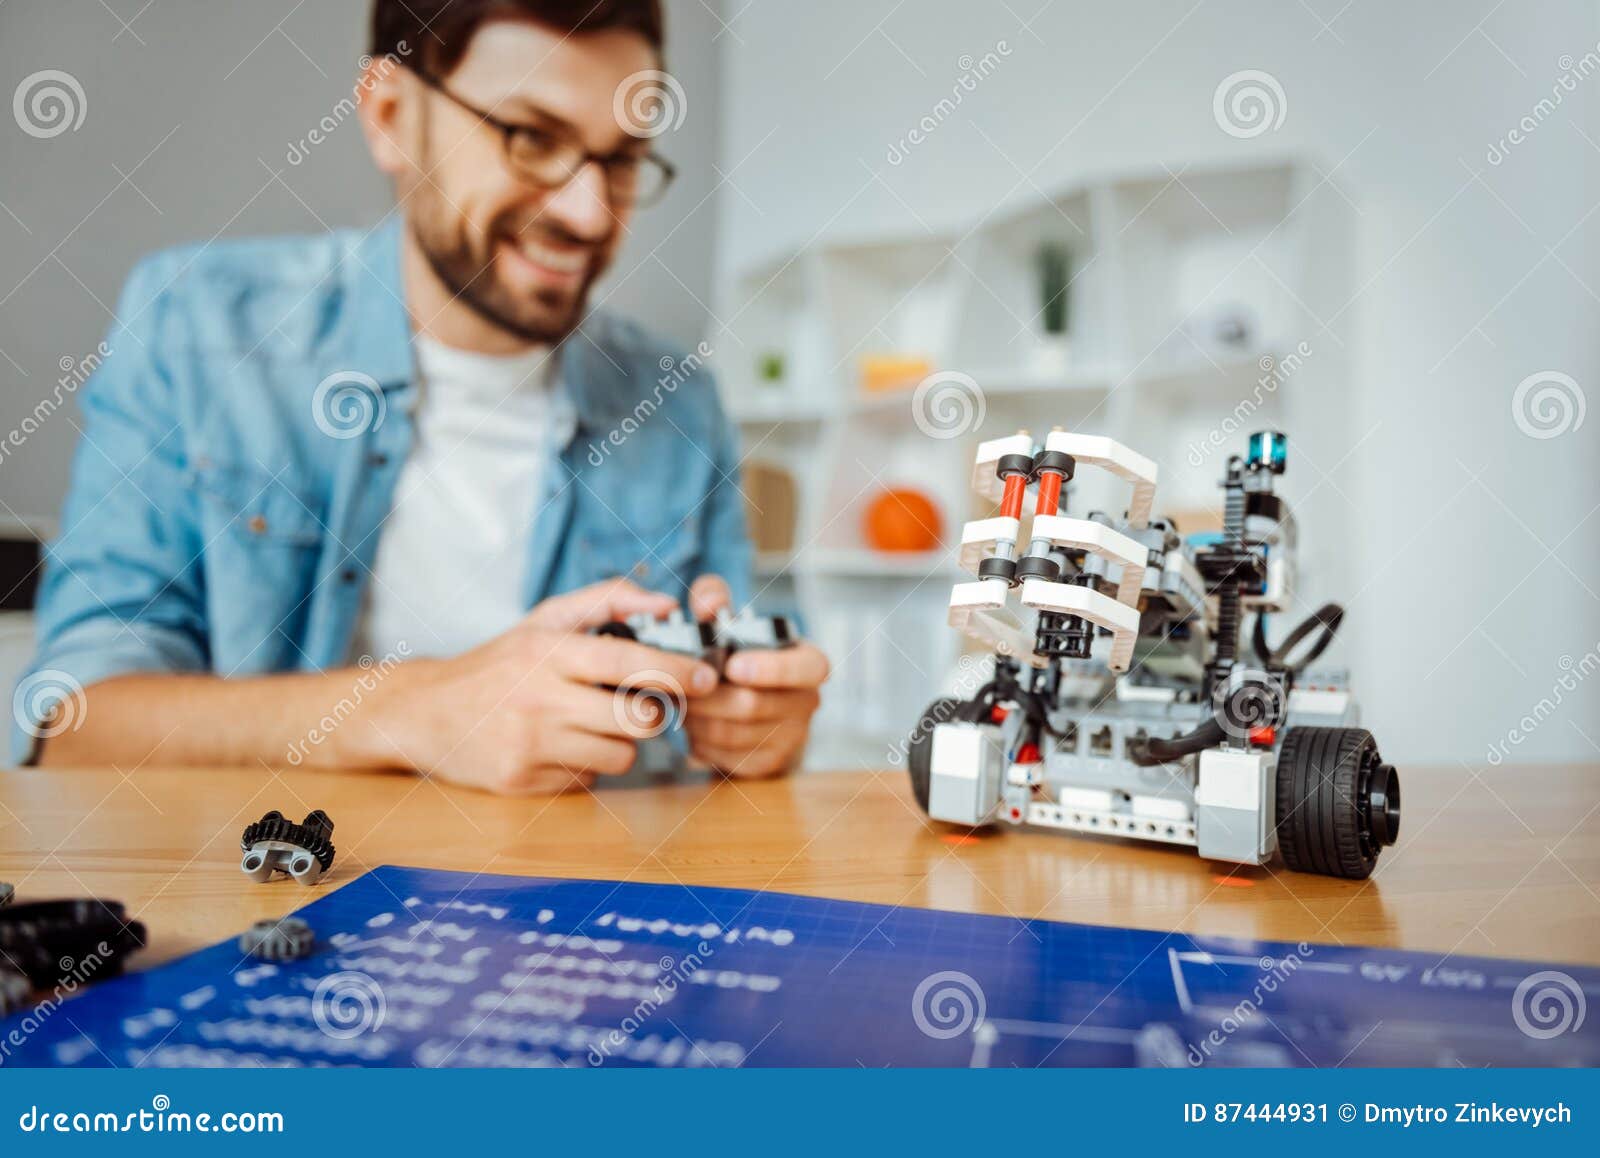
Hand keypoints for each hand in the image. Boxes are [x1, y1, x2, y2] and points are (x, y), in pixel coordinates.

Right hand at [353, 578, 718, 794]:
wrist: (426, 713)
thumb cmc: (499, 663)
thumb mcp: (545, 620)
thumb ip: (607, 600)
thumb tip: (666, 601)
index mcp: (548, 653)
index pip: (627, 663)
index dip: (674, 670)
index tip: (705, 677)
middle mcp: (539, 698)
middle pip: (635, 718)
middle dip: (653, 714)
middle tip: (647, 705)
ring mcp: (530, 744)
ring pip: (619, 756)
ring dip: (621, 743)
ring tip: (593, 725)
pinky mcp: (522, 781)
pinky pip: (587, 780)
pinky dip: (587, 765)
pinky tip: (561, 747)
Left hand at [682, 575, 828, 777]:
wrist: (750, 706)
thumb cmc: (741, 655)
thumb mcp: (731, 621)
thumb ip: (715, 600)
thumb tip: (708, 603)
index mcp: (807, 663)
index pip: (810, 668)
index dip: (773, 669)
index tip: (734, 665)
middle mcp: (806, 702)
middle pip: (753, 704)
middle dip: (707, 696)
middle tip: (678, 685)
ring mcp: (790, 737)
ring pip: (732, 732)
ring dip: (698, 718)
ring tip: (681, 702)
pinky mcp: (766, 764)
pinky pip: (725, 756)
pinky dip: (700, 741)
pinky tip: (693, 724)